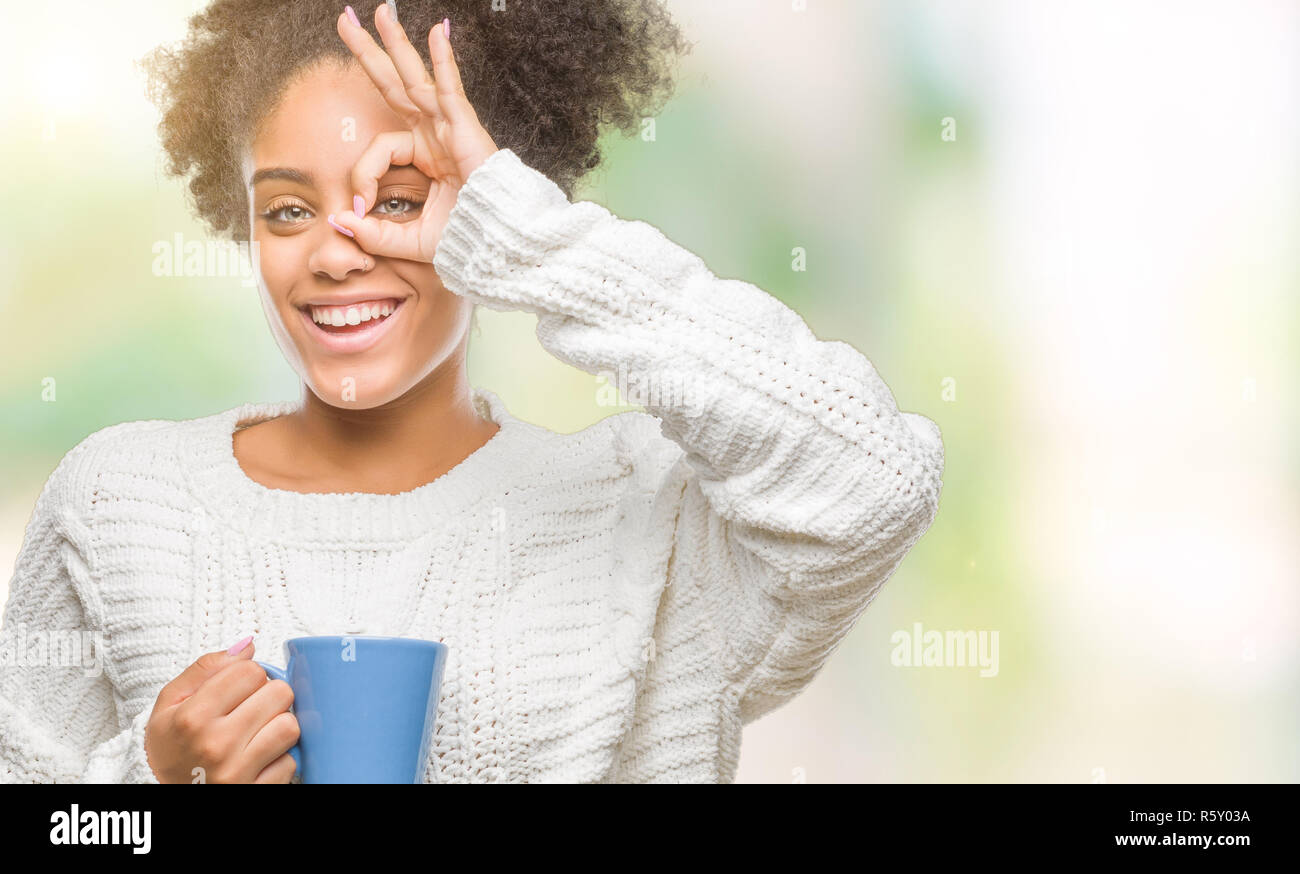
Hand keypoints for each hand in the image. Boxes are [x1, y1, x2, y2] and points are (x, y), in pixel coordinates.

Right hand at [143, 639, 298, 783]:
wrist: (160, 797)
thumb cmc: (170, 746)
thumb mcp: (170, 702)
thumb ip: (206, 668)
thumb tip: (248, 646)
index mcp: (192, 717)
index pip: (251, 671)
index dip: (249, 675)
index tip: (238, 689)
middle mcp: (216, 745)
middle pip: (279, 693)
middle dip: (269, 695)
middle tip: (252, 708)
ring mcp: (237, 772)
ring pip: (290, 726)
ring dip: (279, 725)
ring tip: (258, 732)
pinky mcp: (255, 792)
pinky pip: (291, 762)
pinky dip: (280, 758)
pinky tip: (259, 758)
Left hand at [331, 4, 498, 262]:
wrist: (497, 245)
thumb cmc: (464, 241)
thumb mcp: (407, 241)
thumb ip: (371, 234)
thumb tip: (338, 220)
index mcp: (423, 157)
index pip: (379, 151)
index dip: (363, 176)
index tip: (360, 208)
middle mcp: (434, 136)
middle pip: (394, 86)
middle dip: (369, 53)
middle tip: (345, 20)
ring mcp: (449, 128)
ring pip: (415, 78)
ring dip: (396, 43)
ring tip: (380, 11)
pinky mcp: (465, 128)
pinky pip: (450, 89)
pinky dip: (444, 60)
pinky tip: (437, 32)